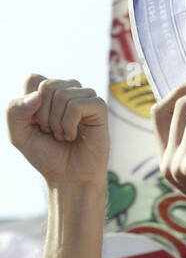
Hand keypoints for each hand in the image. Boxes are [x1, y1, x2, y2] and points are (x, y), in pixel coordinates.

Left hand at [6, 75, 108, 189]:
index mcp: (48, 91)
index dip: (29, 104)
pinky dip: (69, 124)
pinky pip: (76, 106)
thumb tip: (38, 95)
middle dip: (43, 116)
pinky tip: (73, 136)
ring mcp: (84, 97)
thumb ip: (13, 111)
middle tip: (52, 133)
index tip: (36, 125)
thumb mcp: (18, 134)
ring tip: (63, 136)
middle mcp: (67, 89)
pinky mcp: (98, 108)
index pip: (33, 78)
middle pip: (46, 86)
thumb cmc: (46, 156)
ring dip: (57, 123)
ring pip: (62, 95)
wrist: (68, 179)